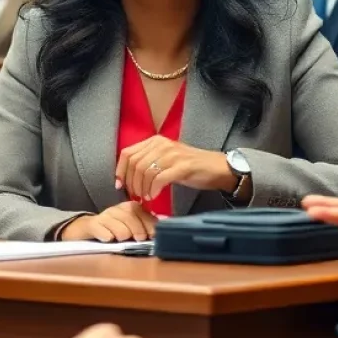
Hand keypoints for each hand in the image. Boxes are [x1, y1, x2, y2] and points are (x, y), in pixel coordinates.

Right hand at [59, 201, 157, 241]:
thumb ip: (144, 227)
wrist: (85, 229)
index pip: (144, 214)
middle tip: (136, 240)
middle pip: (132, 220)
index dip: (150, 226)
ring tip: (119, 239)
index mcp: (130, 208)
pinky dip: (107, 236)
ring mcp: (104, 216)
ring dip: (122, 237)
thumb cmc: (112, 229)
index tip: (152, 236)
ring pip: (120, 229)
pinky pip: (103, 231)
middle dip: (137, 232)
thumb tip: (160, 230)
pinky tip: (107, 239)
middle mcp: (118, 209)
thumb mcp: (129, 226)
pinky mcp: (92, 224)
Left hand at [116, 137, 234, 202]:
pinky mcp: (182, 166)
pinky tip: (154, 196)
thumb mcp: (165, 160)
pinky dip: (153, 190)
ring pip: (145, 172)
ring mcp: (173, 154)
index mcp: (156, 141)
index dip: (120, 170)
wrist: (216, 168)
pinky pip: (159, 179)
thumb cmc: (189, 167)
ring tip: (146, 197)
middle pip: (134, 164)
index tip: (120, 185)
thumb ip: (148, 163)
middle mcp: (162, 144)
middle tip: (136, 195)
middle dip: (131, 183)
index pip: (128, 153)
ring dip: (142, 188)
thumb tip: (127, 176)